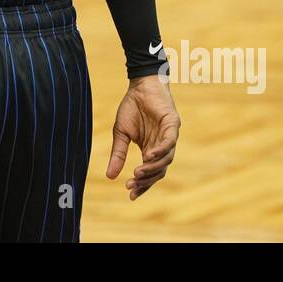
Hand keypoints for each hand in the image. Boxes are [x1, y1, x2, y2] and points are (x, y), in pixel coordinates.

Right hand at [106, 74, 179, 200]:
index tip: (130, 195)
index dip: (142, 185)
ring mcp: (169, 136)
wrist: (139, 86)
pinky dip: (160, 151)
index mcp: (150, 150)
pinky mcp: (173, 125)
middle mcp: (162, 146)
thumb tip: (109, 177)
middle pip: (159, 171)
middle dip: (146, 180)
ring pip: (166, 160)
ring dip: (152, 168)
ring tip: (137, 172)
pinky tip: (148, 156)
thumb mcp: (120, 133)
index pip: (149, 173)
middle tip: (131, 184)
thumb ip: (118, 154)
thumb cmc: (131, 108)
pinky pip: (169, 142)